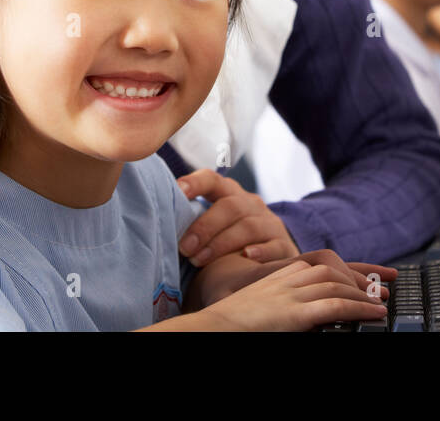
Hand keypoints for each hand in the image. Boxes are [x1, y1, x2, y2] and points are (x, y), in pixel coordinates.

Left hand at [176, 168, 299, 265]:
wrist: (276, 250)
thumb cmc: (232, 236)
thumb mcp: (217, 222)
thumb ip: (194, 219)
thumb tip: (156, 224)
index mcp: (230, 193)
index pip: (212, 179)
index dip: (196, 183)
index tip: (178, 191)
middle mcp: (251, 204)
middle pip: (230, 207)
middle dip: (205, 227)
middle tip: (184, 248)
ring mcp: (269, 223)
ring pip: (247, 227)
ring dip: (221, 244)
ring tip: (199, 261)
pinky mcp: (283, 245)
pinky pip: (273, 245)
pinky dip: (260, 252)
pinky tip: (245, 258)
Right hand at [192, 247, 395, 309]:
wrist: (210, 328)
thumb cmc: (231, 324)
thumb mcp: (264, 306)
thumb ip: (287, 304)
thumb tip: (312, 315)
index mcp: (280, 274)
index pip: (322, 263)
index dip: (351, 267)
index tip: (373, 274)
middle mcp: (288, 278)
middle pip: (333, 268)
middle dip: (362, 277)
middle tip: (385, 287)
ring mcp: (291, 293)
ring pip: (337, 285)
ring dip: (364, 293)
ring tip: (382, 303)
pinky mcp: (294, 311)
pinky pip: (335, 306)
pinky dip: (359, 308)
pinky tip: (374, 314)